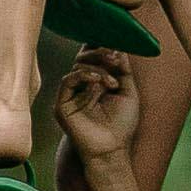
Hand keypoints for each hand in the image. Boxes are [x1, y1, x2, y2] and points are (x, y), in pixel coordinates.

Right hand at [54, 49, 140, 165]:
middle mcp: (81, 85)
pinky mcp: (62, 104)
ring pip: (78, 65)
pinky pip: (68, 80)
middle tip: (114, 58)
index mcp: (96, 81)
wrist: (112, 150)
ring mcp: (71, 94)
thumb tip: (119, 47)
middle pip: (84, 56)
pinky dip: (84, 76)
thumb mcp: (128, 92)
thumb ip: (123, 69)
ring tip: (112, 83)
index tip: (115, 41)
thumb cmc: (122, 125)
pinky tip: (98, 83)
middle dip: (101, 53)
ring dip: (98, 69)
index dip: (102, 45)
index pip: (94, 56)